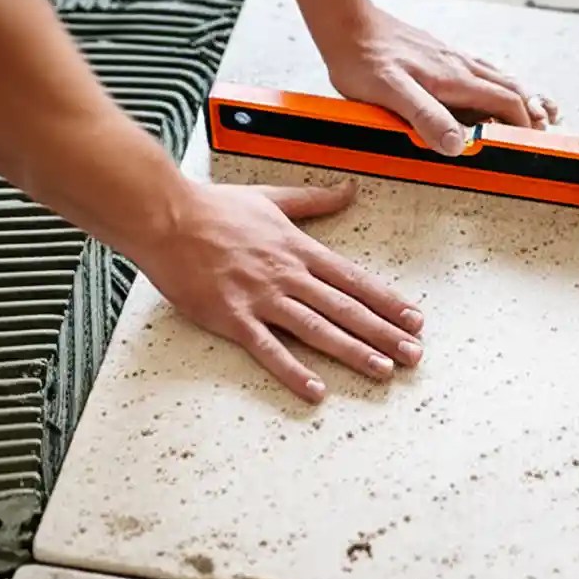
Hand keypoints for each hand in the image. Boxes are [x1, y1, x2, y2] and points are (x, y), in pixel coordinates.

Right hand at [131, 179, 424, 403]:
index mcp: (299, 249)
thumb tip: (350, 189)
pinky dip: (292, 370)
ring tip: (383, 370)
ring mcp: (261, 297)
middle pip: (345, 307)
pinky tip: (316, 389)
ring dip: (353, 351)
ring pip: (317, 328)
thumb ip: (313, 200)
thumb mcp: (271, 198)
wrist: (164, 215)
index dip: (387, 301)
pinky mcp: (232, 317)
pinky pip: (267, 349)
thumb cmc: (214, 208)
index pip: (354, 279)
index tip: (415, 319)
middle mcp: (288, 275)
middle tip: (414, 354)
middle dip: (384, 332)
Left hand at [321, 5, 559, 155]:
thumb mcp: (391, 94)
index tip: (534, 139)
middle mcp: (459, 67)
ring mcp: (450, 59)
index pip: (506, 101)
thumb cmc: (364, 59)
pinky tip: (490, 88)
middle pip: (511, 87)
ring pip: (498, 77)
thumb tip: (457, 145)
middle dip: (533, 108)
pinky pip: (480, 71)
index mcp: (454, 79)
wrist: (348, 24)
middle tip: (547, 126)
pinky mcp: (439, 56)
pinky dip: (497, 84)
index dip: (524, 123)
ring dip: (520, 94)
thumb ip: (426, 118)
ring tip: (536, 107)